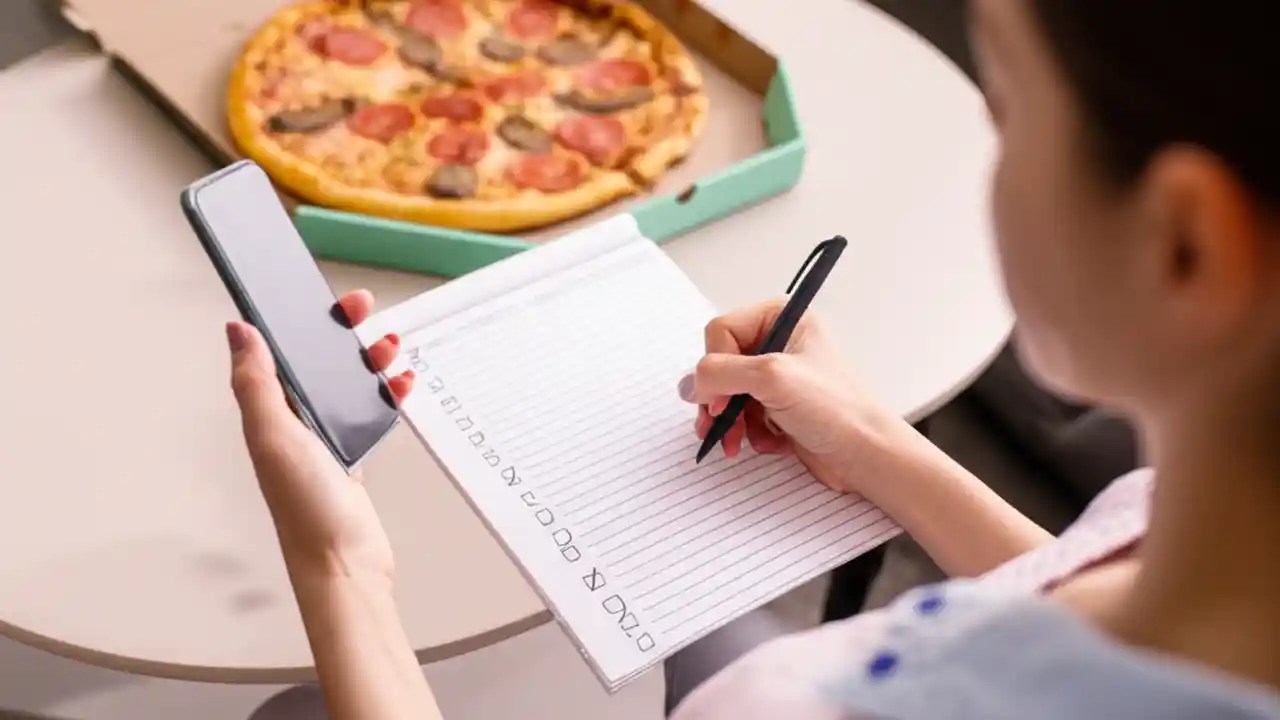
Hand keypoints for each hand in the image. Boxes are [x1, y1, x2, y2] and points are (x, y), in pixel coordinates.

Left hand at [226, 290, 413, 580]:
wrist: (344, 565)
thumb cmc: (308, 510)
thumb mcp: (276, 437)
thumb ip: (257, 383)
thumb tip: (238, 331)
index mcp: (269, 415)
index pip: (277, 353)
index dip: (294, 319)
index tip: (318, 295)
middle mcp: (292, 425)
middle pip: (314, 362)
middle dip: (338, 331)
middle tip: (361, 307)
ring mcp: (323, 441)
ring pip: (345, 383)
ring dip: (367, 360)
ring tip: (390, 345)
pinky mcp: (350, 457)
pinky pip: (368, 412)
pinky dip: (386, 394)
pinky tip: (401, 384)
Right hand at [684, 299, 910, 493]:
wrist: (867, 455)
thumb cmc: (837, 409)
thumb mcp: (772, 378)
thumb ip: (721, 372)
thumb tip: (691, 384)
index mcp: (782, 318)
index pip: (721, 331)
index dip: (715, 367)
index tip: (723, 399)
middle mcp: (779, 342)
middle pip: (721, 363)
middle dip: (719, 399)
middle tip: (719, 424)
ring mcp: (779, 375)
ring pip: (728, 393)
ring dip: (730, 421)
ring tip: (736, 442)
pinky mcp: (779, 405)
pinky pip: (743, 414)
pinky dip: (747, 432)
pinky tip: (766, 442)